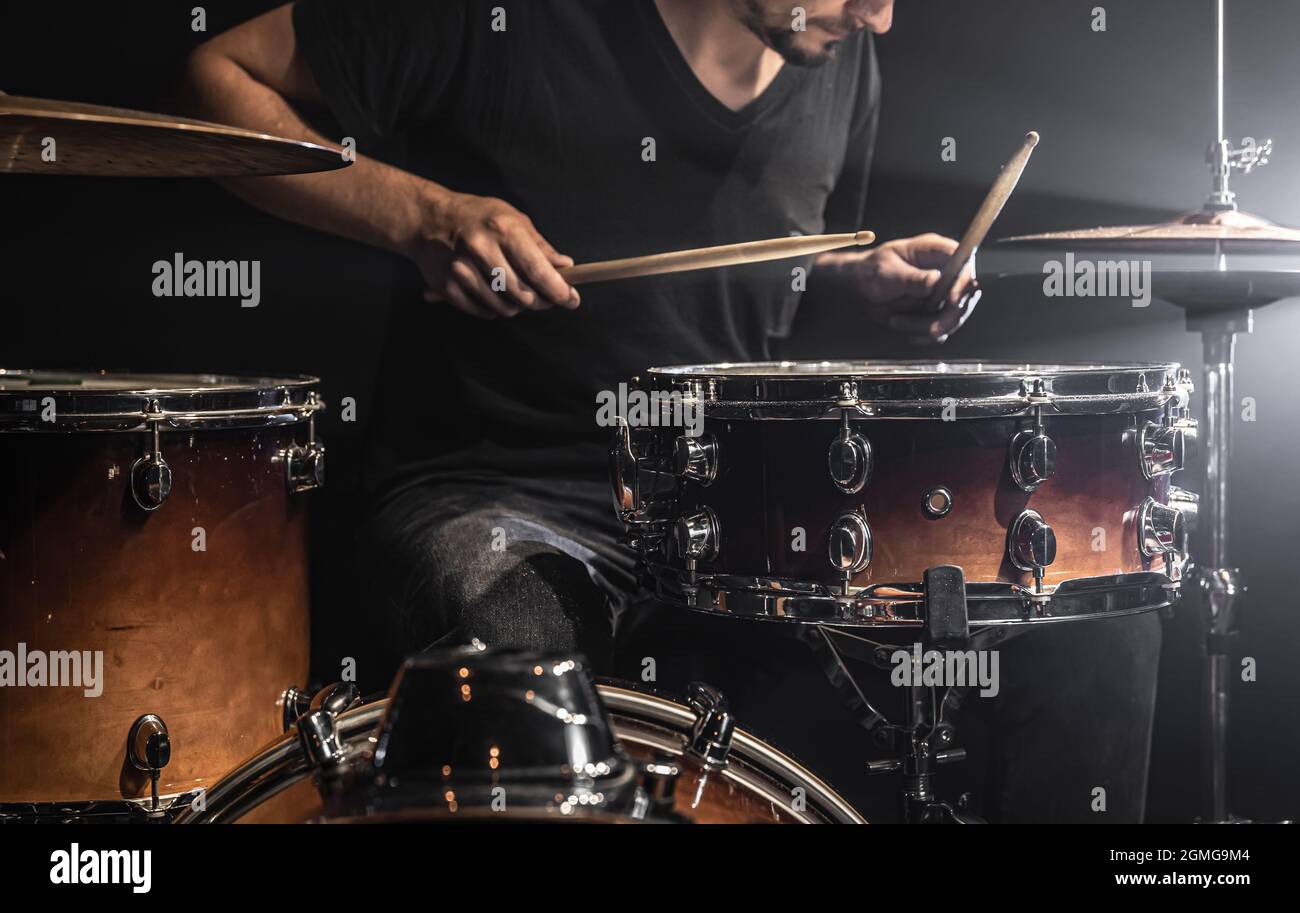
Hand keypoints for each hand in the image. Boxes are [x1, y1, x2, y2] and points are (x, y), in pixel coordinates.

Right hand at [410, 191, 579, 318]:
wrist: (429, 219)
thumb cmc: (479, 217)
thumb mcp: (514, 220)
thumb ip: (541, 247)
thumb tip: (565, 267)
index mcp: (503, 229)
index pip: (537, 271)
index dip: (558, 291)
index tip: (571, 300)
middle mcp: (481, 249)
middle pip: (523, 295)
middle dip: (540, 301)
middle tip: (542, 297)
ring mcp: (461, 270)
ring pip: (504, 308)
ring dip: (515, 306)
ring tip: (513, 290)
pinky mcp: (447, 287)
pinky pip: (482, 312)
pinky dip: (493, 309)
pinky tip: (491, 292)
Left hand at [827, 233, 980, 342]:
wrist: (859, 286)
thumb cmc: (871, 270)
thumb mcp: (887, 272)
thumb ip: (912, 278)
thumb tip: (936, 280)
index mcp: (936, 252)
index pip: (964, 265)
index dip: (963, 284)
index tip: (951, 301)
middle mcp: (945, 272)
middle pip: (965, 297)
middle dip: (950, 316)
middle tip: (930, 329)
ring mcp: (942, 294)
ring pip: (952, 317)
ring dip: (928, 327)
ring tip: (895, 320)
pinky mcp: (935, 311)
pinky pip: (939, 330)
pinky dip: (922, 335)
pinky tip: (901, 326)